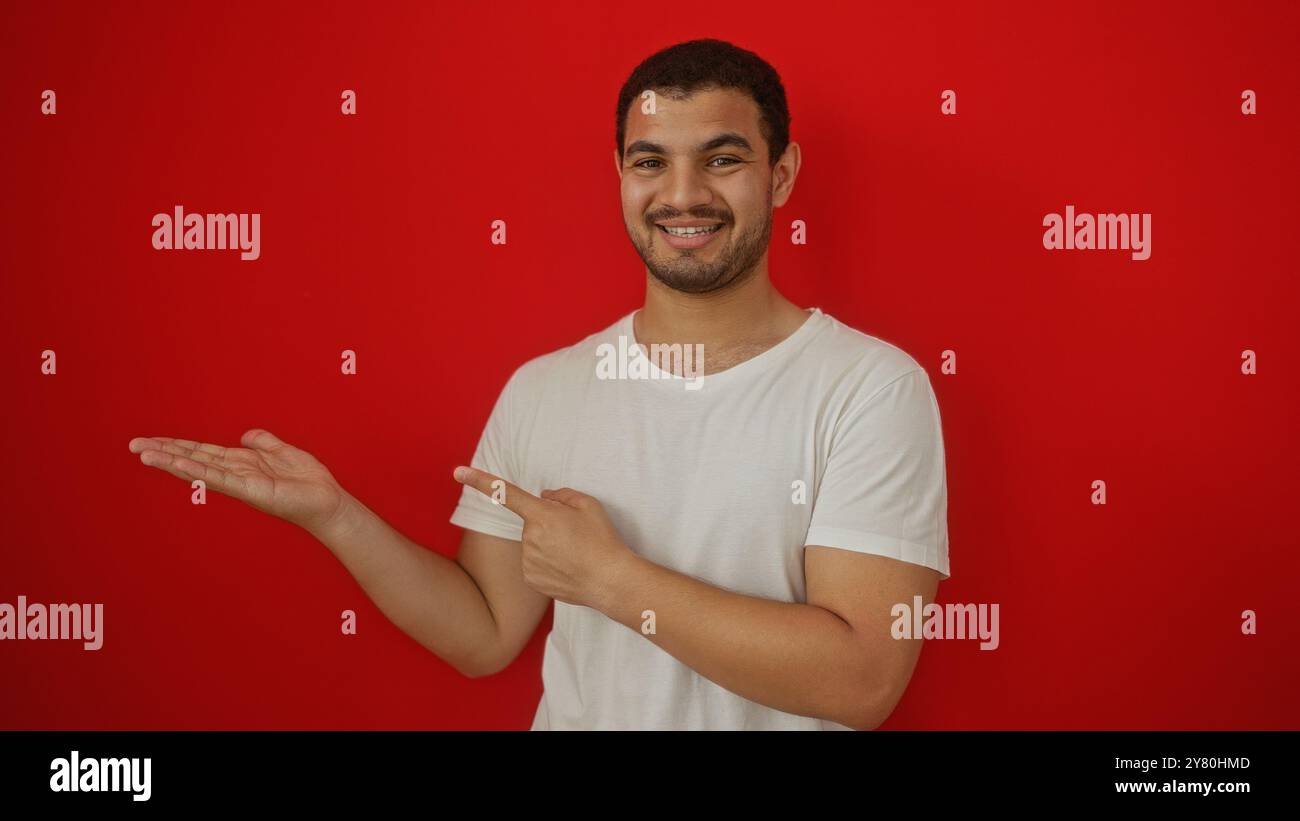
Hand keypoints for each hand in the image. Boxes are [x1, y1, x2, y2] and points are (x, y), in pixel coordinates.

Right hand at [128, 429, 348, 534]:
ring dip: (172, 461)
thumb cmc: (307, 481)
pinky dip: (200, 471)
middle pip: (193, 458)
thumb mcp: (283, 452)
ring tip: (145, 454)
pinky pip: (220, 478)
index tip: (151, 441)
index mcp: (241, 462)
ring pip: (199, 468)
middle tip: (133, 446)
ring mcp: (240, 482)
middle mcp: (235, 472)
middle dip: (164, 452)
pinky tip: (180, 465)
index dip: (177, 446)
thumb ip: (263, 442)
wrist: (327, 501)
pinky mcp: (250, 490)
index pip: (202, 452)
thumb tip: (244, 435)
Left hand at [453, 466, 634, 608]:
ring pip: (533, 544)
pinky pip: (534, 564)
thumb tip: (544, 497)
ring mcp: (527, 560)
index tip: (458, 472)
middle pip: (532, 523)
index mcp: (541, 515)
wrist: (610, 581)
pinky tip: (567, 569)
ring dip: (548, 546)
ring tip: (574, 555)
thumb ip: (562, 495)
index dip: (480, 481)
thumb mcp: (589, 505)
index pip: (505, 492)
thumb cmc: (602, 540)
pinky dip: (548, 564)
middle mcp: (529, 537)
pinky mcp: (530, 579)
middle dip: (547, 524)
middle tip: (574, 536)